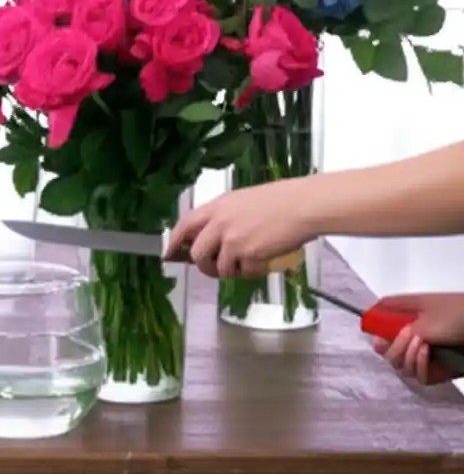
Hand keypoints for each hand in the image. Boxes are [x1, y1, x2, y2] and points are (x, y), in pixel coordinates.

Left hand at [164, 177, 318, 278]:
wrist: (303, 205)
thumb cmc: (280, 201)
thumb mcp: (242, 201)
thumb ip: (223, 217)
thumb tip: (210, 238)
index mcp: (216, 207)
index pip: (184, 225)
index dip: (175, 242)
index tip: (169, 254)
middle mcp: (219, 223)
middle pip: (197, 254)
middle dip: (204, 266)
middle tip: (216, 268)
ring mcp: (232, 240)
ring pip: (218, 268)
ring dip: (231, 271)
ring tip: (248, 262)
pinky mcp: (248, 254)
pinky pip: (243, 272)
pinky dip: (252, 271)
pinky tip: (264, 260)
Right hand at [371, 293, 463, 386]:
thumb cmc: (457, 317)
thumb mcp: (422, 322)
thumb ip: (397, 335)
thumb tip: (377, 344)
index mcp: (409, 312)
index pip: (381, 317)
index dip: (374, 325)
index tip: (374, 332)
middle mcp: (415, 333)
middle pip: (388, 347)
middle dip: (392, 346)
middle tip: (405, 340)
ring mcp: (426, 352)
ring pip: (401, 364)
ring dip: (407, 355)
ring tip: (423, 346)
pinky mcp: (438, 369)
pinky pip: (418, 376)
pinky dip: (418, 366)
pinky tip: (427, 355)